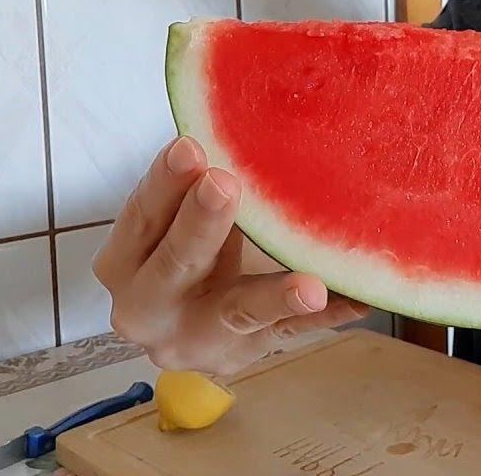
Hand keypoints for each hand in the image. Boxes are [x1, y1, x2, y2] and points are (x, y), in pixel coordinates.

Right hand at [93, 135, 368, 374]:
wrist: (189, 330)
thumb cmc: (184, 253)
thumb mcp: (174, 222)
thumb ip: (191, 187)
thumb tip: (242, 127)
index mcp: (124, 264)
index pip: (141, 219)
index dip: (164, 184)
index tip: (189, 147)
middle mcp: (150, 309)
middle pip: (175, 265)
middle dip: (201, 225)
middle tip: (225, 185)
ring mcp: (201, 338)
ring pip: (237, 312)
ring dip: (275, 296)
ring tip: (311, 286)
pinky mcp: (246, 354)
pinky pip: (292, 333)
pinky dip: (325, 315)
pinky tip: (357, 299)